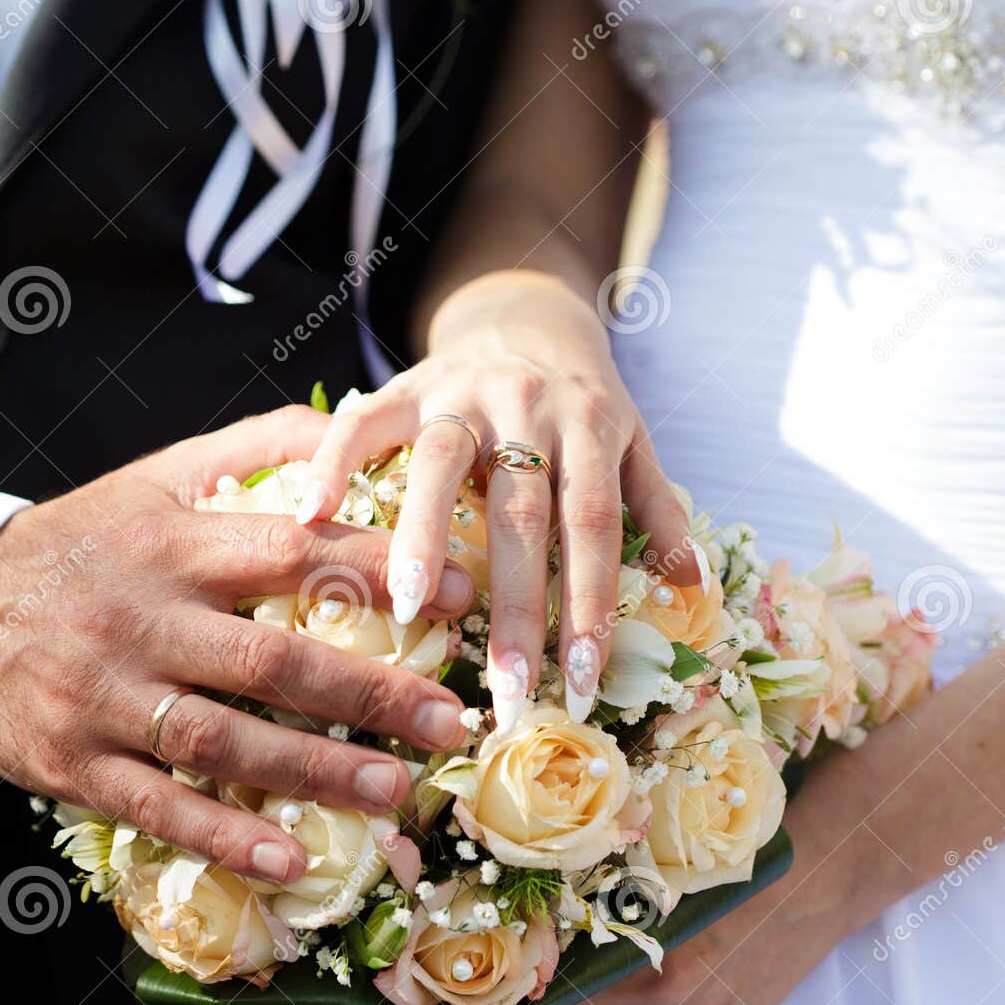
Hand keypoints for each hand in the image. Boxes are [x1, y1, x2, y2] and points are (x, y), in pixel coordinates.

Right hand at [0, 405, 472, 881]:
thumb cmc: (84, 540)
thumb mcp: (158, 475)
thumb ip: (253, 447)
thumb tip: (346, 427)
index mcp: (176, 544)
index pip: (293, 551)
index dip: (381, 571)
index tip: (461, 593)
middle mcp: (144, 618)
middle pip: (270, 659)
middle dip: (370, 693)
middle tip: (451, 719)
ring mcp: (106, 695)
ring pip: (220, 739)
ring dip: (313, 770)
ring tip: (393, 790)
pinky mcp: (74, 761)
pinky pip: (157, 806)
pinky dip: (223, 836)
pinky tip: (289, 858)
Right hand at [302, 272, 700, 730]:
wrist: (527, 315)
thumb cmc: (581, 398)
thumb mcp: (633, 440)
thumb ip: (658, 507)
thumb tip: (694, 586)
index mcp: (590, 425)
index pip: (591, 525)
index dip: (589, 602)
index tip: (583, 681)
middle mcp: (527, 405)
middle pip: (520, 513)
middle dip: (515, 606)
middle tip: (507, 689)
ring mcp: (461, 392)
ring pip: (440, 466)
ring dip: (422, 538)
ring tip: (409, 610)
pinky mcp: (405, 385)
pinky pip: (362, 422)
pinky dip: (332, 463)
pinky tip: (310, 516)